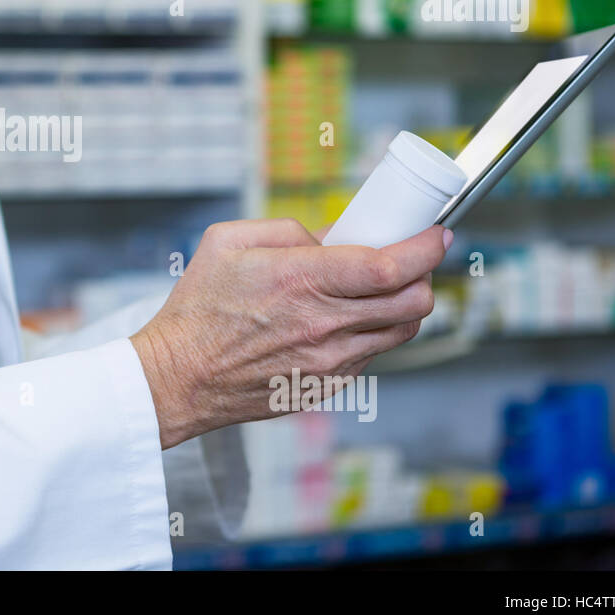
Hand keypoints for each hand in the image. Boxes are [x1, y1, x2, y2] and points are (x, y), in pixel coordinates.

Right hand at [129, 219, 449, 448]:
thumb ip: (287, 228)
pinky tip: (344, 320)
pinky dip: (372, 333)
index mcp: (301, 280)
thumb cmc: (197, 309)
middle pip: (414, 302)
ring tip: (380, 289)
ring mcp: (330, 361)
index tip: (436, 235)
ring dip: (403, 306)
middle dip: (424, 276)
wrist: (179, 377)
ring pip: (401, 332)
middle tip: (411, 261)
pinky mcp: (327, 386)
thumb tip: (332, 234)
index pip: (391, 267)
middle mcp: (324, 324)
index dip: (425, 249)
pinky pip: (371, 355)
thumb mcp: (228, 241)